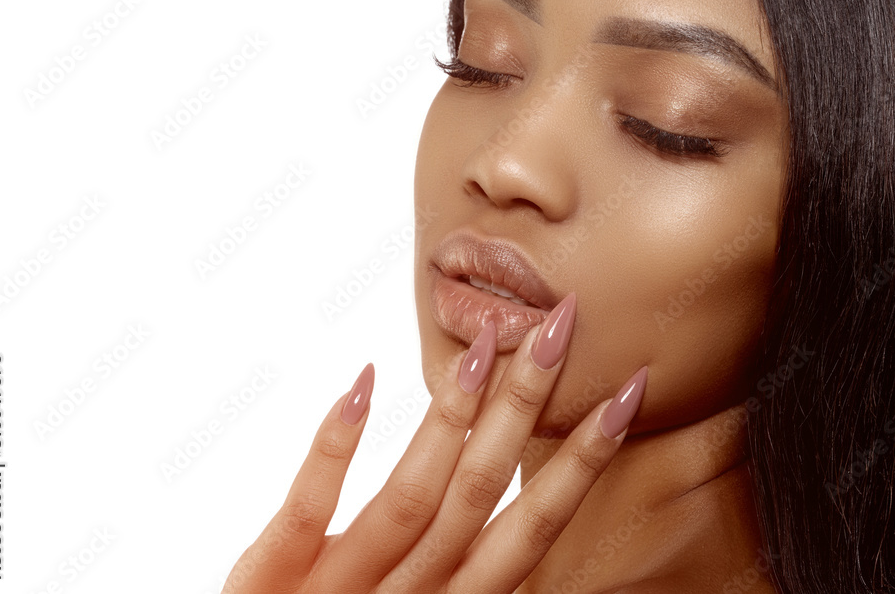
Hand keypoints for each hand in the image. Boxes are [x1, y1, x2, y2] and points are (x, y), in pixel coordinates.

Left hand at [222, 293, 648, 592]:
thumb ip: (462, 570)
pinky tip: (362, 380)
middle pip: (481, 491)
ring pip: (412, 495)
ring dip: (451, 416)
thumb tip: (511, 512)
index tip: (623, 394)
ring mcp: (342, 584)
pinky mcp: (271, 575)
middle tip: (561, 326)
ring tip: (484, 343)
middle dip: (525, 407)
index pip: (531, 525)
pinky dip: (336, 443)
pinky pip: (308, 504)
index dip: (582, 461)